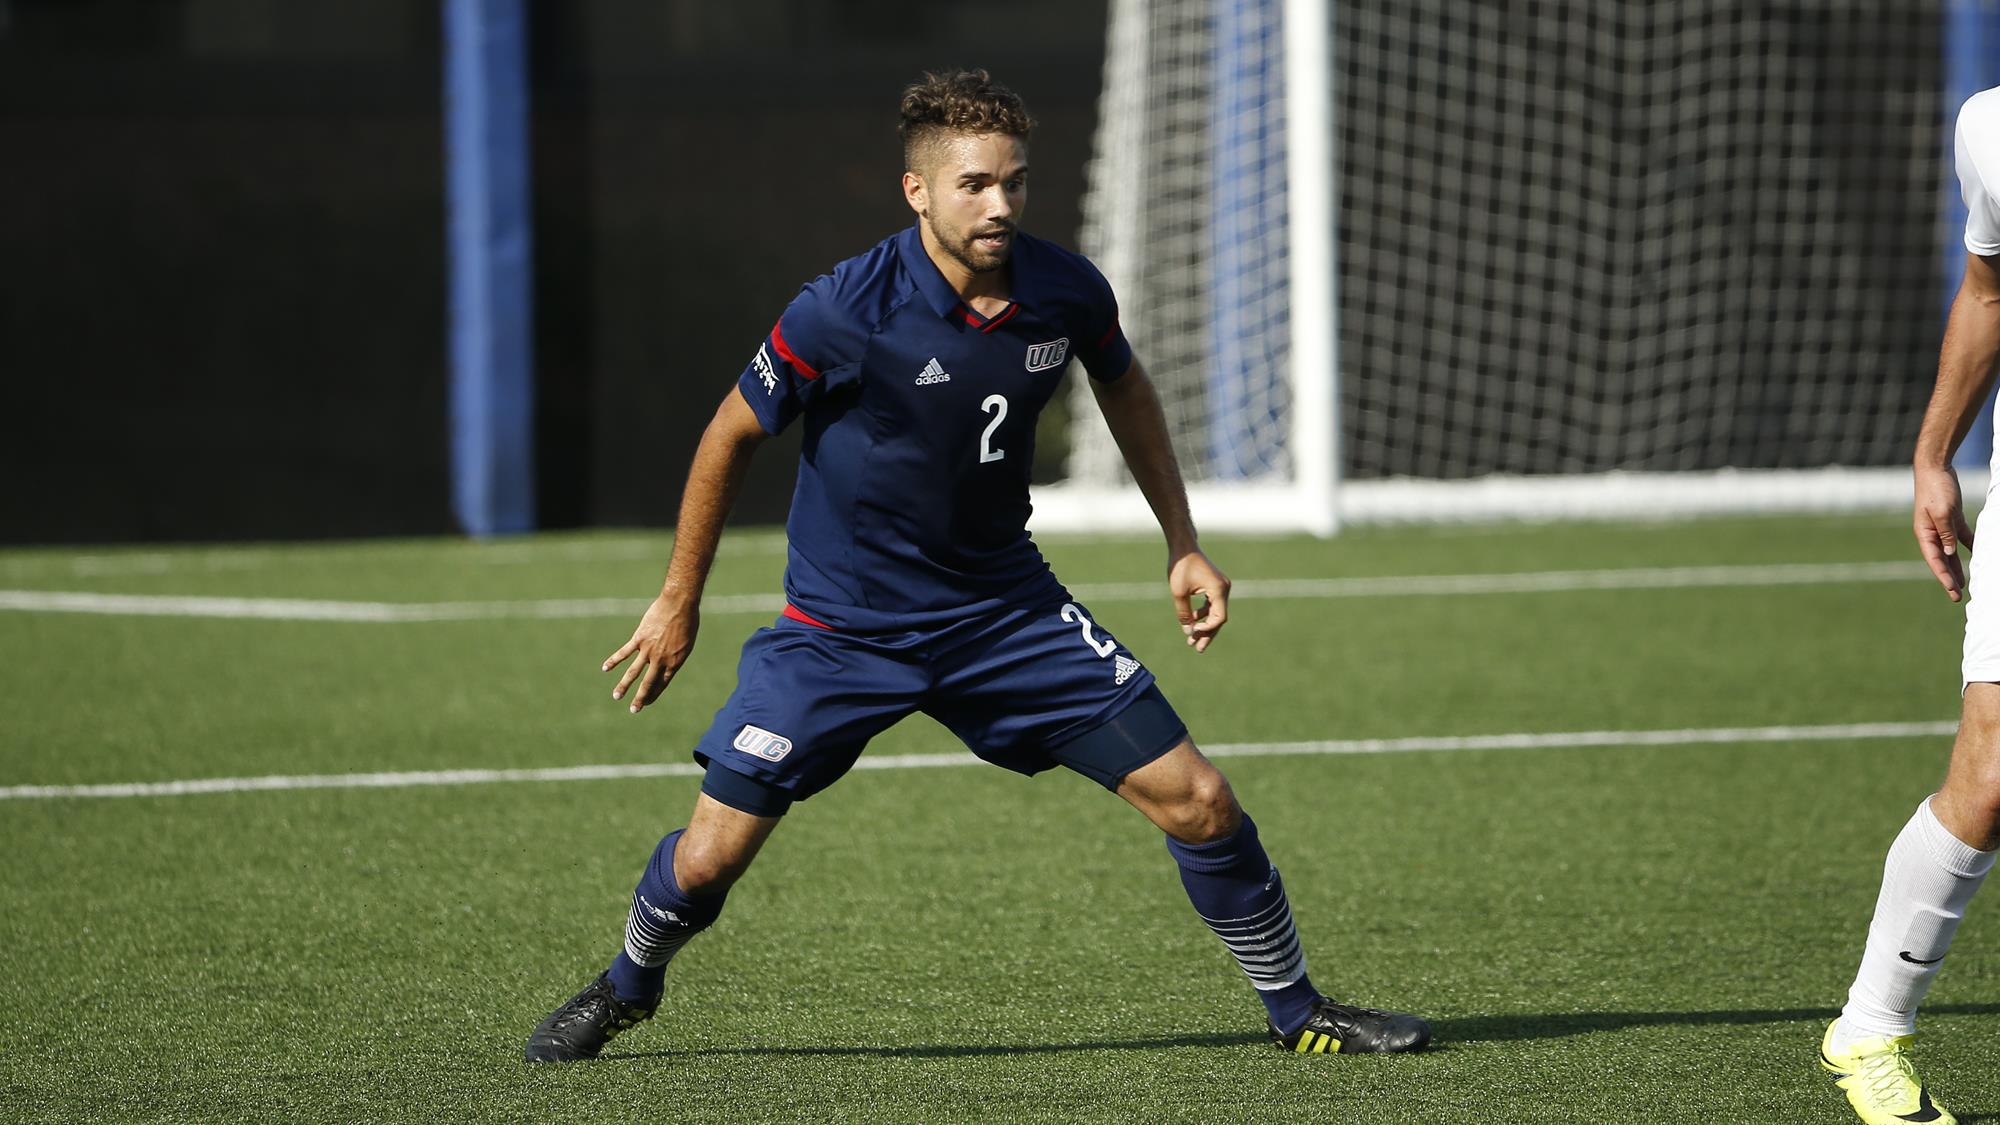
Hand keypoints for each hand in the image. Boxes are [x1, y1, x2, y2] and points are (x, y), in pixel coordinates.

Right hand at [603, 591, 699, 712]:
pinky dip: (613, 661)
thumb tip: (667, 660)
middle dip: (639, 698)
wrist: (679, 605)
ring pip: (633, 672)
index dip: (653, 694)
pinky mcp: (639, 639)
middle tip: (633, 710)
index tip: (647, 703)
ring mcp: (649, 650)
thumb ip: (675, 654)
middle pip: (647, 683)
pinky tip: (605, 668)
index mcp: (674, 662)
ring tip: (616, 697)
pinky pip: (624, 652)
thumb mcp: (686, 643)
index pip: (662, 684)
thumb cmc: (688, 621)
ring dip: (624, 686)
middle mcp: (661, 660)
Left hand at [1169, 549, 1230, 651]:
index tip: (1192, 633)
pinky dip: (1204, 614)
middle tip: (1198, 649)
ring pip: (1216, 612)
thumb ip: (1184, 614)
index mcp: (1218, 590)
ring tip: (1193, 639)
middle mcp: (1224, 589)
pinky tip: (1193, 622)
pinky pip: (1213, 605)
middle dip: (1208, 633)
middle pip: (1219, 618)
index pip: (1219, 618)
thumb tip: (1188, 632)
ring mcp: (1221, 586)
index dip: (1206, 629)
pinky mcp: (1215, 585)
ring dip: (1205, 625)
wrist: (1183, 547)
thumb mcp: (1179, 593)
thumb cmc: (1180, 567)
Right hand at [1914, 465, 1975, 602]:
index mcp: (1925, 534)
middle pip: (1941, 561)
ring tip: (1964, 585)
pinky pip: (1961, 539)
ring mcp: (1942, 527)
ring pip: (1951, 553)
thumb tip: (1949, 553)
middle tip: (1957, 597)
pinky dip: (1968, 549)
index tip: (1953, 590)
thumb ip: (1946, 533)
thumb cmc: (1936, 489)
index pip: (1935, 560)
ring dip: (1957, 568)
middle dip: (1949, 578)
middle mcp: (1932, 534)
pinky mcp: (1952, 520)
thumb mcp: (1943, 512)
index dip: (1943, 576)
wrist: (1935, 468)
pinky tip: (1976, 558)